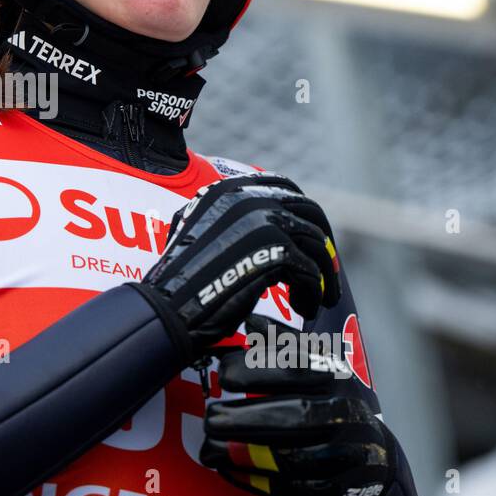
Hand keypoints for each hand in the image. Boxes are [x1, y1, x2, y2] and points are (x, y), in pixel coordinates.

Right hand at [131, 173, 341, 364]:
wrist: (169, 306)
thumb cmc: (181, 280)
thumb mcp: (199, 231)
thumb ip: (230, 218)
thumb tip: (270, 221)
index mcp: (229, 189)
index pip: (284, 188)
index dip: (304, 213)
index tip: (311, 237)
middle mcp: (249, 198)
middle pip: (309, 212)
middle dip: (323, 243)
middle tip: (326, 271)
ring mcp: (264, 221)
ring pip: (315, 244)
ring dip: (322, 274)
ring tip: (318, 298)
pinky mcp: (276, 251)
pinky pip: (310, 271)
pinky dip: (313, 293)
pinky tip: (305, 308)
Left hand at [200, 312, 397, 495]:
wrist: (373, 453)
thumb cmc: (331, 399)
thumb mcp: (316, 364)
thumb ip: (284, 343)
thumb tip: (250, 323)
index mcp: (337, 376)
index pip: (297, 367)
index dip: (256, 369)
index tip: (224, 373)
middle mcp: (344, 413)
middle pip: (295, 416)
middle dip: (246, 417)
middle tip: (210, 417)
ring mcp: (344, 454)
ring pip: (293, 456)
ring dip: (245, 453)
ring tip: (209, 448)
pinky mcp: (335, 488)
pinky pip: (293, 488)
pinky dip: (257, 480)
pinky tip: (229, 469)